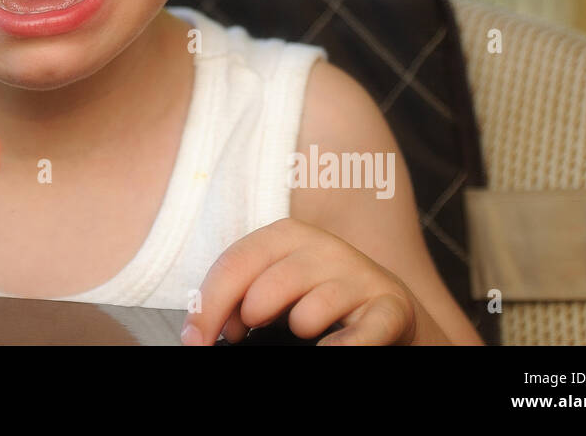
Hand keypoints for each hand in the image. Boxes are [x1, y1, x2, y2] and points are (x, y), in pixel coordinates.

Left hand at [181, 217, 450, 345]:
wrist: (387, 308)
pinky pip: (366, 332)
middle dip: (247, 315)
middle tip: (244, 334)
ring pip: (311, 310)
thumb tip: (200, 329)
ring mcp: (360, 277)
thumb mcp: (275, 286)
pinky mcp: (391, 308)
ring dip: (298, 327)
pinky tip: (330, 349)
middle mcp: (325, 249)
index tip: (194, 339)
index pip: (235, 264)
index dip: (208, 305)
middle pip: (268, 284)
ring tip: (301, 330)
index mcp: (287, 236)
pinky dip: (346, 346)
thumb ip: (238, 297)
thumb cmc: (317, 297)